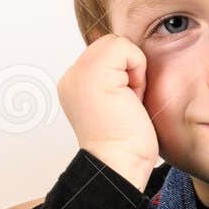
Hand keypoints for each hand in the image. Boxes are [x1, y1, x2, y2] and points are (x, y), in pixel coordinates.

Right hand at [57, 33, 158, 190]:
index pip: (106, 54)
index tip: (125, 103)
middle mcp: (71, 77)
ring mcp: (78, 74)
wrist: (120, 164)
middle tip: (129, 101)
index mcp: (76, 85)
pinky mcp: (93, 73)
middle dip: (128, 69)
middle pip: (111, 44)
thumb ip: (116, 78)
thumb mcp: (118, 103)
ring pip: (117, 43)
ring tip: (128, 101)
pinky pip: (125, 48)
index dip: (125, 73)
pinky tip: (131, 97)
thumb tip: (130, 57)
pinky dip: (137, 70)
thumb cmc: (127, 144)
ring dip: (133, 70)